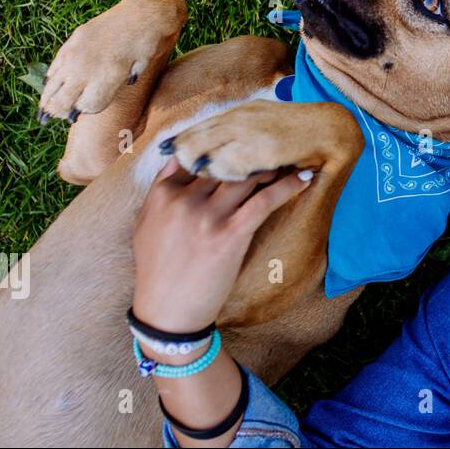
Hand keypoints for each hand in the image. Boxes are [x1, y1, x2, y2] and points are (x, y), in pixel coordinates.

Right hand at [131, 156, 313, 334]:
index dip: (225, 144)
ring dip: (272, 165)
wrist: (168, 312)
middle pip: (225, 162)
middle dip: (252, 151)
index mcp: (162, 194)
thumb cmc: (158, 269)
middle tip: (277, 143)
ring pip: (247, 176)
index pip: (199, 155)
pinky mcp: (230, 234)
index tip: (247, 136)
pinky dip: (287, 187)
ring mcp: (208, 217)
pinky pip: (264, 201)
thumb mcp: (146, 224)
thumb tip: (178, 157)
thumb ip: (161, 189)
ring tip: (291, 157)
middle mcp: (184, 200)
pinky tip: (303, 179)